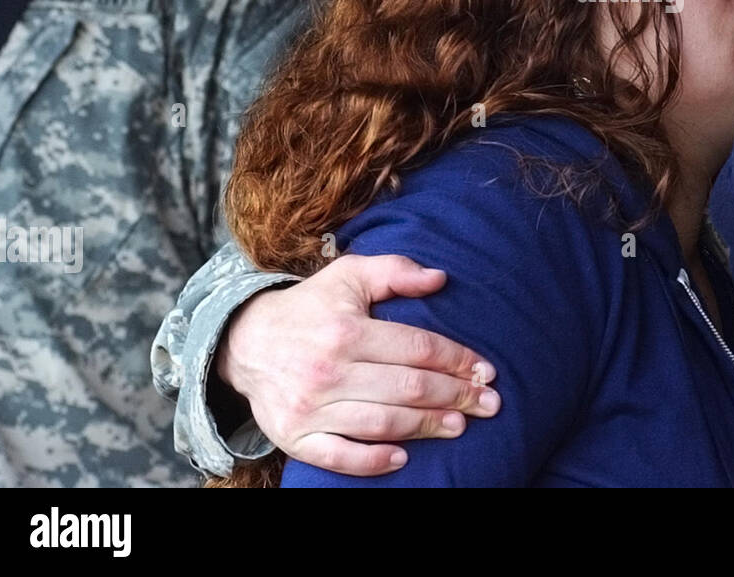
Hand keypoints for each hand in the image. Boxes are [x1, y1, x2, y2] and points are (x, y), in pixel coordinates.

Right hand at [216, 253, 498, 475]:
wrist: (245, 341)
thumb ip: (395, 271)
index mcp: (347, 331)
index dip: (457, 359)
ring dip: (426, 426)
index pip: (417, 348)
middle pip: (408, 388)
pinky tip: (403, 457)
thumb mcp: (349, 275)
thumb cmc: (310, 307)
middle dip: (456, 396)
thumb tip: (440, 278)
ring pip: (382, 423)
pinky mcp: (294, 437)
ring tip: (460, 426)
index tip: (485, 369)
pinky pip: (339, 457)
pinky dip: (372, 461)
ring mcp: (310, 408)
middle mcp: (329, 371)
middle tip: (488, 403)